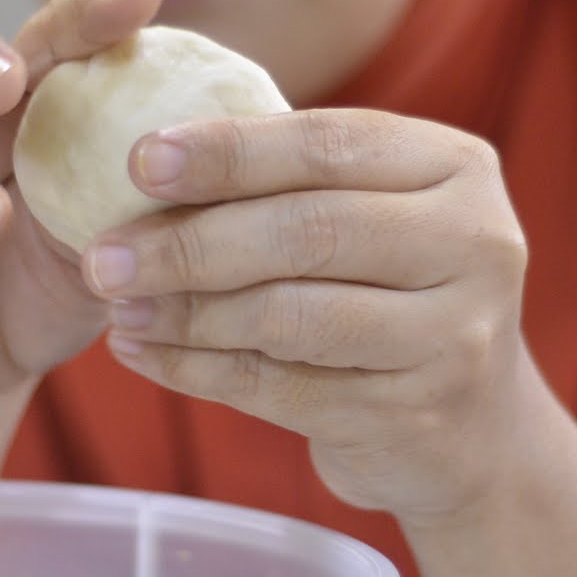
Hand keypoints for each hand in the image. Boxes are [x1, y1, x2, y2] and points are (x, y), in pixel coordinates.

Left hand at [86, 108, 540, 522]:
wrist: (471, 433)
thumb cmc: (388, 293)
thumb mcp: (367, 214)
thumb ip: (286, 180)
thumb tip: (145, 155)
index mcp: (454, 166)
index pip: (328, 144)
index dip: (228, 151)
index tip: (137, 160)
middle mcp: (474, 242)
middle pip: (308, 231)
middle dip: (191, 242)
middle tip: (102, 254)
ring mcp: (454, 335)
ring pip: (290, 316)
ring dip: (187, 313)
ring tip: (116, 308)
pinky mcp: (415, 415)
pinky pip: (280, 389)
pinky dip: (198, 371)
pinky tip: (142, 355)